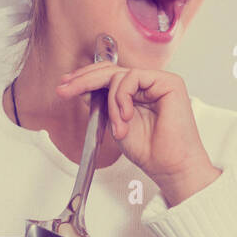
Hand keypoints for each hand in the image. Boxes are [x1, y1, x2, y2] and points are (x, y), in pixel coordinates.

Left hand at [55, 62, 218, 205]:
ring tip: (118, 126)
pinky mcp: (169, 82)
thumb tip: (83, 89)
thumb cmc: (150, 151)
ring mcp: (158, 82)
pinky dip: (123, 97)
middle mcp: (147, 84)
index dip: (85, 78)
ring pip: (119, 75)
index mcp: (137, 93)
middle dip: (84, 79)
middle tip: (66, 89)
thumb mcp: (116, 124)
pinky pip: (132, 77)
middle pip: (110, 70)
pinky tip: (126, 116)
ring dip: (111, 103)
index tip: (65, 86)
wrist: (170, 166)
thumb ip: (104, 104)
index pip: (108, 76)